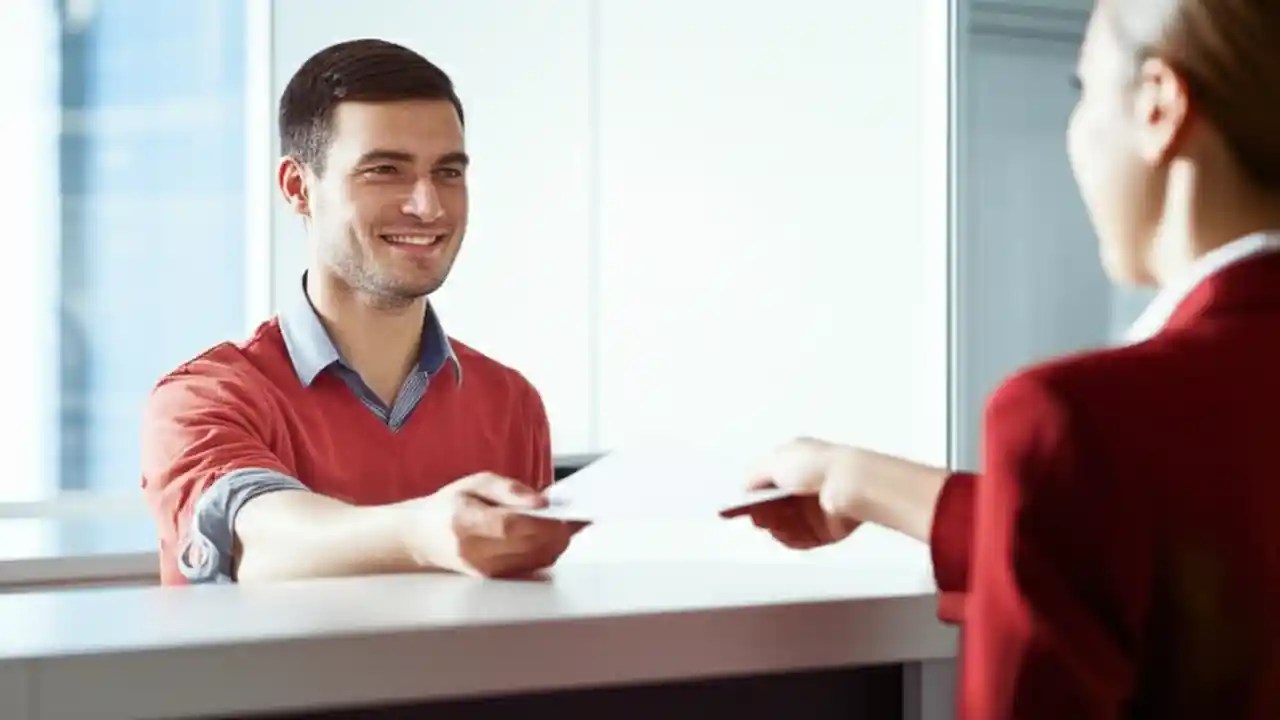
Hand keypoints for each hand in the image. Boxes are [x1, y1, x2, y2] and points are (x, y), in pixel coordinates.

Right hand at [401, 472, 587, 577]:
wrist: (421, 537)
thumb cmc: (449, 506)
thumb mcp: (475, 483)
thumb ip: (509, 489)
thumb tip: (541, 502)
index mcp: (469, 523)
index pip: (516, 526)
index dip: (548, 520)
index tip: (570, 509)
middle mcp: (478, 552)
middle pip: (533, 546)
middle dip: (560, 530)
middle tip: (573, 514)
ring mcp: (487, 570)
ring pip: (538, 559)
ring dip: (557, 541)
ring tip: (563, 522)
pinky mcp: (495, 578)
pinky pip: (532, 566)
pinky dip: (547, 550)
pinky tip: (550, 536)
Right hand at [731, 437, 861, 548]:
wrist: (850, 485)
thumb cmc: (818, 466)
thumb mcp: (774, 461)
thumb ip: (754, 474)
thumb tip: (745, 486)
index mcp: (794, 462)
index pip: (765, 482)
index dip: (751, 496)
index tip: (736, 507)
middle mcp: (805, 485)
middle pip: (773, 508)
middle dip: (763, 514)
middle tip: (759, 515)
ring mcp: (815, 508)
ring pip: (784, 526)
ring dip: (778, 526)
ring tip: (777, 523)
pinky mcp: (825, 529)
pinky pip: (801, 539)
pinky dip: (793, 538)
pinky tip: (790, 532)